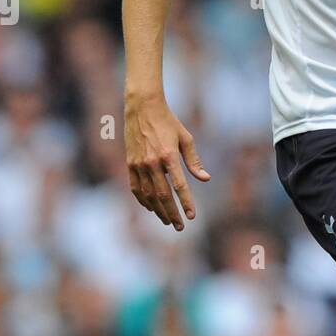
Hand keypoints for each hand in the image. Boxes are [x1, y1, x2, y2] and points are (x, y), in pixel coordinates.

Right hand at [124, 92, 209, 229]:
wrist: (142, 108)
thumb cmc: (168, 122)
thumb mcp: (186, 138)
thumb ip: (194, 161)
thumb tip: (205, 179)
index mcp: (168, 156)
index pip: (179, 186)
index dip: (186, 202)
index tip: (192, 216)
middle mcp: (152, 163)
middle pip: (163, 195)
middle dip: (172, 213)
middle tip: (180, 226)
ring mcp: (138, 164)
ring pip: (148, 195)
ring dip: (158, 211)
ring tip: (167, 221)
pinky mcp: (130, 164)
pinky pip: (135, 188)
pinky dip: (143, 201)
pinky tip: (151, 208)